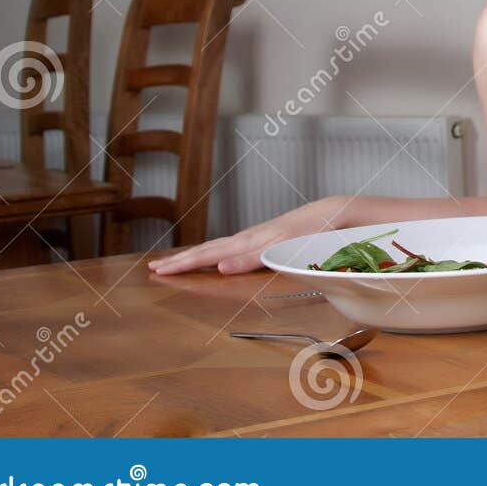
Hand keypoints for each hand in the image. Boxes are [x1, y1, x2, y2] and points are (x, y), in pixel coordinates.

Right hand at [146, 195, 351, 274]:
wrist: (332, 214)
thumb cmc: (312, 233)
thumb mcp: (282, 248)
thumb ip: (251, 258)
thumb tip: (219, 267)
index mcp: (248, 242)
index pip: (207, 254)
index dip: (182, 264)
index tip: (158, 271)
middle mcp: (249, 238)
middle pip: (208, 249)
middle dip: (181, 260)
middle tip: (153, 269)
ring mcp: (257, 236)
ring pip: (218, 246)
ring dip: (195, 255)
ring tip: (176, 262)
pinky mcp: (266, 237)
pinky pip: (231, 245)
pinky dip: (215, 252)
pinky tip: (216, 257)